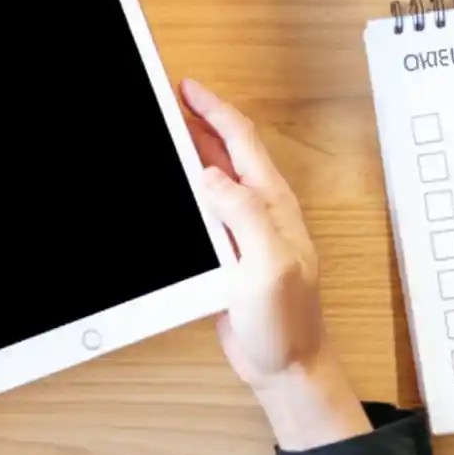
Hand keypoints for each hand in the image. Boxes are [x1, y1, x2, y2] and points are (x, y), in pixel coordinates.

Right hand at [181, 80, 370, 450]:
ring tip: (166, 134)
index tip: (187, 89)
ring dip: (191, 154)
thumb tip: (212, 176)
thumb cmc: (287, 322)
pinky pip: (206, 213)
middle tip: (170, 102)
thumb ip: (244, 215)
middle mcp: (261, 212)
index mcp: (273, 205)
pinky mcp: (231, 256)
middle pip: (226, 153)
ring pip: (214, 180)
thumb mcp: (268, 264)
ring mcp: (245, 233)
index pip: (241, 142)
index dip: (214, 110)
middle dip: (199, 122)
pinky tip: (173, 194)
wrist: (287, 365)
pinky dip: (188, 193)